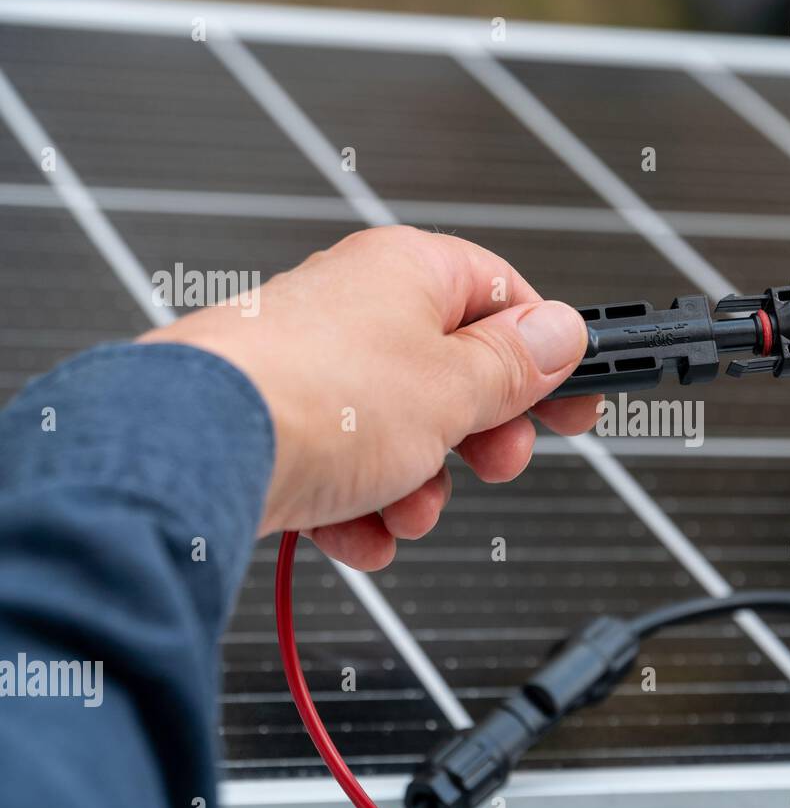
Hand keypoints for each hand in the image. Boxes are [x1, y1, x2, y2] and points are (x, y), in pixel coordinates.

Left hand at [139, 226, 595, 568]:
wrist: (194, 454)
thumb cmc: (318, 399)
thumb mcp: (455, 386)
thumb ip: (516, 364)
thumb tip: (562, 332)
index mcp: (408, 273)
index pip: (504, 296)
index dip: (547, 354)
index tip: (577, 400)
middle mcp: (358, 310)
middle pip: (454, 372)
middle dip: (480, 435)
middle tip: (498, 463)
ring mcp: (313, 368)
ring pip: (401, 431)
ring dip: (419, 487)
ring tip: (407, 511)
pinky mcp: (276, 424)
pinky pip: (344, 467)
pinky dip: (362, 506)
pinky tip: (359, 534)